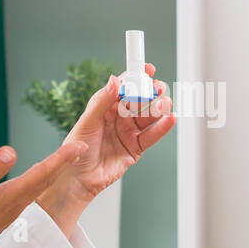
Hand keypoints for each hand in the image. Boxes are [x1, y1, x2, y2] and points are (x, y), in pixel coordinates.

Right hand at [0, 140, 86, 247]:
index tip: (80, 146)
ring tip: (67, 157)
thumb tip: (11, 151)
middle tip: (82, 146)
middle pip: (45, 179)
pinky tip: (39, 175)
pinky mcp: (5, 213)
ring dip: (54, 170)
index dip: (61, 158)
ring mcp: (12, 211)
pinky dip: (40, 179)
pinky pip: (30, 192)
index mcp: (10, 197)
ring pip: (39, 186)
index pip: (42, 173)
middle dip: (65, 162)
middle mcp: (16, 204)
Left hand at [37, 63, 175, 231]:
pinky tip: (170, 118)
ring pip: (149, 116)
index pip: (124, 88)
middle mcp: (119, 118)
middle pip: (140, 100)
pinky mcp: (136, 148)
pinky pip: (152, 135)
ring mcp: (129, 132)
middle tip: (158, 87)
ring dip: (159, 108)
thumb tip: (114, 80)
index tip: (146, 69)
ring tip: (165, 103)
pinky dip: (163, 127)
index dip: (136, 77)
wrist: (79, 179)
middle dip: (151, 92)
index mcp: (106, 107)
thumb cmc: (78, 150)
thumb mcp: (88, 122)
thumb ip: (101, 101)